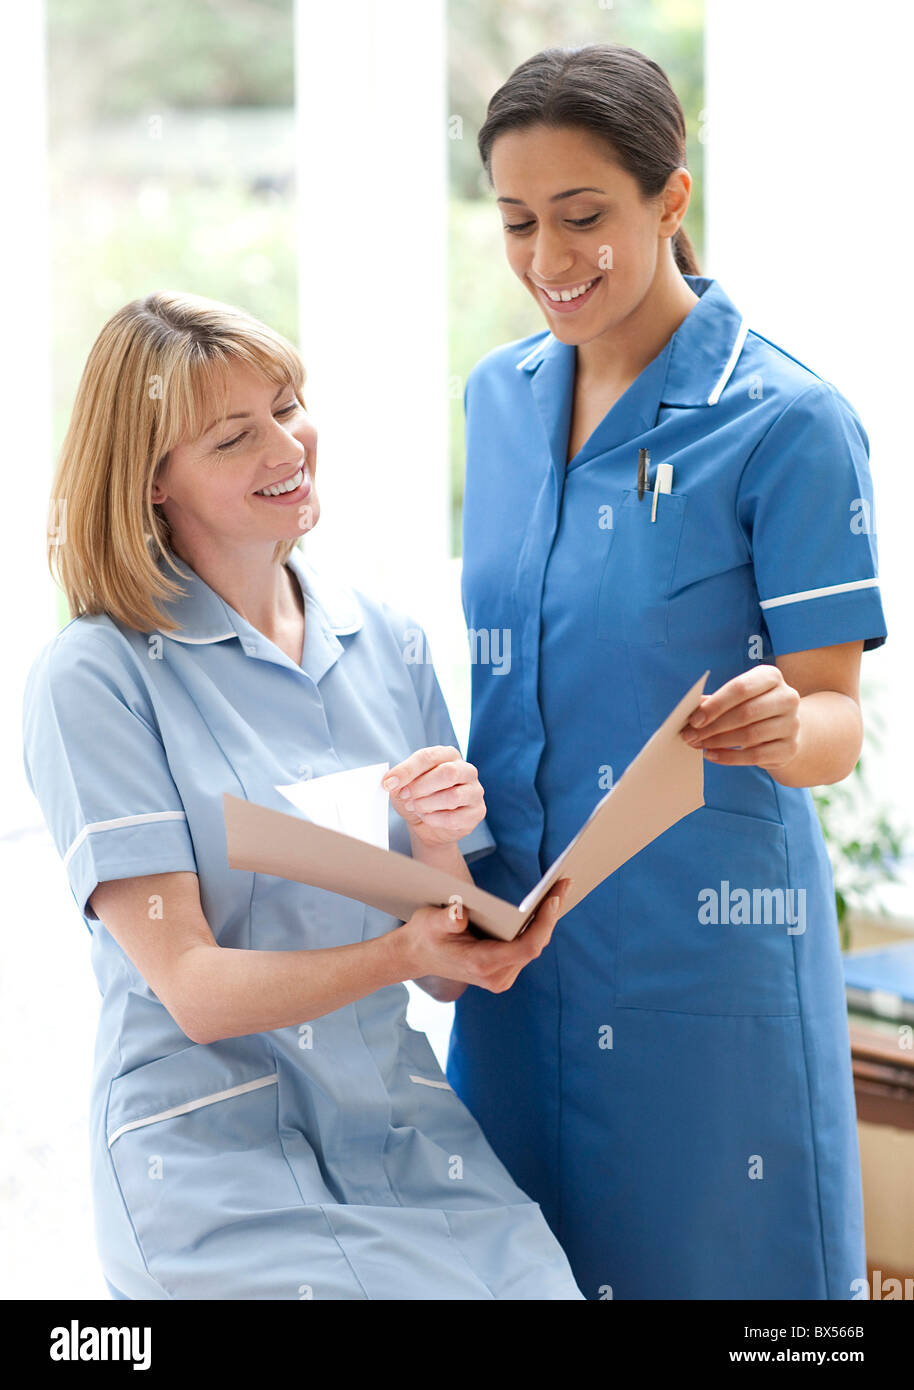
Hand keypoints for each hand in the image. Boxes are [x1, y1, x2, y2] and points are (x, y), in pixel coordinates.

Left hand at [382, 746, 484, 847]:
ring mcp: (475, 791)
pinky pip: (455, 817)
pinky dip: (435, 819)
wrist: (429, 825)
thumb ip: (397, 782)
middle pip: (448, 773)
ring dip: (427, 804)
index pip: (429, 756)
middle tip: (405, 796)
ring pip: (453, 796)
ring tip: (414, 807)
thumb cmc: (418, 798)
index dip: (407, 770)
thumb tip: (390, 782)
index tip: (389, 783)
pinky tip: (426, 817)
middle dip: (421, 787)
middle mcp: (466, 770)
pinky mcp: (477, 812)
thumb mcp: (403, 787)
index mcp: (448, 755)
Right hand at [397, 879, 571, 993]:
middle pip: (535, 945)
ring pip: (534, 946)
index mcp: (482, 964)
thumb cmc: (424, 936)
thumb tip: (458, 914)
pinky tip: (546, 903)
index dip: (543, 925)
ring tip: (561, 889)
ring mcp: (501, 976)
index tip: (553, 900)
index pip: (526, 948)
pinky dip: (537, 925)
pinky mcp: (503, 970)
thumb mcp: (430, 922)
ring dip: (547, 919)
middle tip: (565, 884)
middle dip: (551, 914)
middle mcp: (497, 976)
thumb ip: (445, 919)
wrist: (415, 956)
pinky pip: (527, 947)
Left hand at [680, 664, 800, 768]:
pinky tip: (712, 755)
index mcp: (771, 677)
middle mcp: (787, 698)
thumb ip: (715, 701)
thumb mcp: (736, 698)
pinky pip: (755, 756)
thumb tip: (691, 709)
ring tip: (698, 745)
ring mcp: (792, 724)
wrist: (784, 730)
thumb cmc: (753, 708)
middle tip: (690, 736)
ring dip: (718, 742)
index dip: (715, 705)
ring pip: (750, 735)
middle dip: (713, 727)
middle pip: (745, 713)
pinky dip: (729, 757)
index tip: (694, 720)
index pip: (740, 688)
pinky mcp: (790, 748)